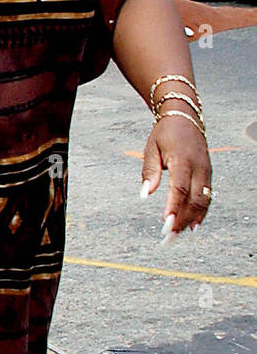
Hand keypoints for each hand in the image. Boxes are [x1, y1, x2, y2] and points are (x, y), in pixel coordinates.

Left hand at [141, 116, 211, 238]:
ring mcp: (206, 171)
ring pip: (204, 201)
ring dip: (192, 219)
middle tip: (169, 236)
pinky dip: (201, 212)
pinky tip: (193, 224)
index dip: (173, 208)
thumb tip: (145, 195)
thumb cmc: (165, 133)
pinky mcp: (208, 174)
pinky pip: (207, 196)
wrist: (185, 117)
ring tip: (179, 234)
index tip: (165, 224)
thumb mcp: (151, 149)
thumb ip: (149, 172)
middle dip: (182, 220)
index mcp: (182, 160)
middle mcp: (198, 167)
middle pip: (194, 200)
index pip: (179, 189)